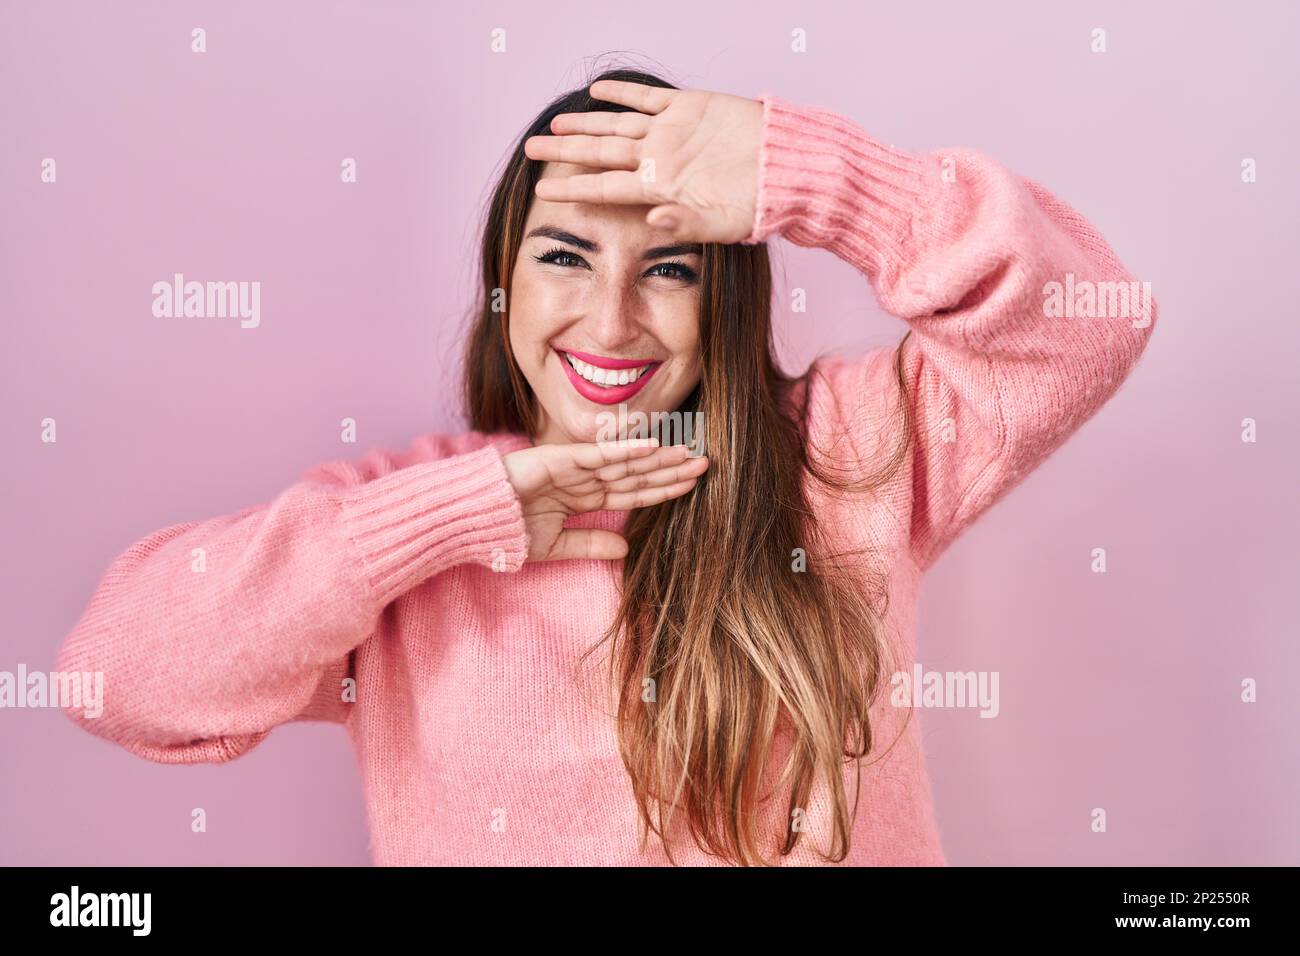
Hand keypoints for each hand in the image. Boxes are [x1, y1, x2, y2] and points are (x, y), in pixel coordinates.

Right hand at [502, 439, 708, 561]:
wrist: (474, 519)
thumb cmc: (507, 531)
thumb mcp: (555, 546)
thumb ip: (589, 545)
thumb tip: (625, 552)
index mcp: (585, 498)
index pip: (633, 493)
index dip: (662, 488)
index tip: (691, 485)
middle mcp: (585, 479)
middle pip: (637, 474)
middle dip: (670, 470)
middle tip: (705, 463)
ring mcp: (575, 467)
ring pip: (626, 462)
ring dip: (658, 457)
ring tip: (689, 454)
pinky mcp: (562, 458)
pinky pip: (600, 454)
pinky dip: (627, 450)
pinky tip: (653, 447)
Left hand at [523, 79, 763, 243]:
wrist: (790, 169)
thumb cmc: (758, 204)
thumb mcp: (721, 224)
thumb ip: (683, 222)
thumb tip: (648, 220)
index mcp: (659, 188)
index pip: (604, 187)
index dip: (571, 187)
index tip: (541, 190)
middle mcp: (658, 159)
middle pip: (600, 152)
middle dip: (564, 151)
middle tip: (530, 148)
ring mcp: (671, 132)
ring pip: (616, 124)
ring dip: (585, 122)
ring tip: (555, 122)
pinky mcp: (689, 106)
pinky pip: (648, 98)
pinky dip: (622, 93)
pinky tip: (596, 91)